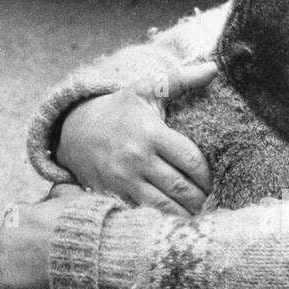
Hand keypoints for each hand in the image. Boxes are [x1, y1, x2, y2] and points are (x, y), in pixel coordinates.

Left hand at [0, 184, 86, 288]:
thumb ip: (60, 191)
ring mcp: (2, 261)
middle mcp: (4, 234)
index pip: (12, 221)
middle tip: (37, 263)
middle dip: (14, 252)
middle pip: (1, 244)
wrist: (92, 258)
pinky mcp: (4, 286)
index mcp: (18, 213)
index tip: (41, 242)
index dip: (26, 233)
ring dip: (2, 271)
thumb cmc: (87, 229)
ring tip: (23, 280)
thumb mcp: (75, 200)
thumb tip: (55, 190)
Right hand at [56, 62, 216, 215]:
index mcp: (150, 133)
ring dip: (185, 213)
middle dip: (201, 198)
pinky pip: (143, 213)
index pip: (190, 160)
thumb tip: (213, 68)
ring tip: (200, 214)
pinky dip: (161, 219)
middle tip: (212, 200)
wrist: (74, 130)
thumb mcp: (146, 90)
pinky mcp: (114, 194)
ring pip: (164, 206)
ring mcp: (124, 180)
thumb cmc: (119, 110)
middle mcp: (137, 159)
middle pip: (180, 187)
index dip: (208, 175)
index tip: (215, 180)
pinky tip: (175, 220)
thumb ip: (180, 80)